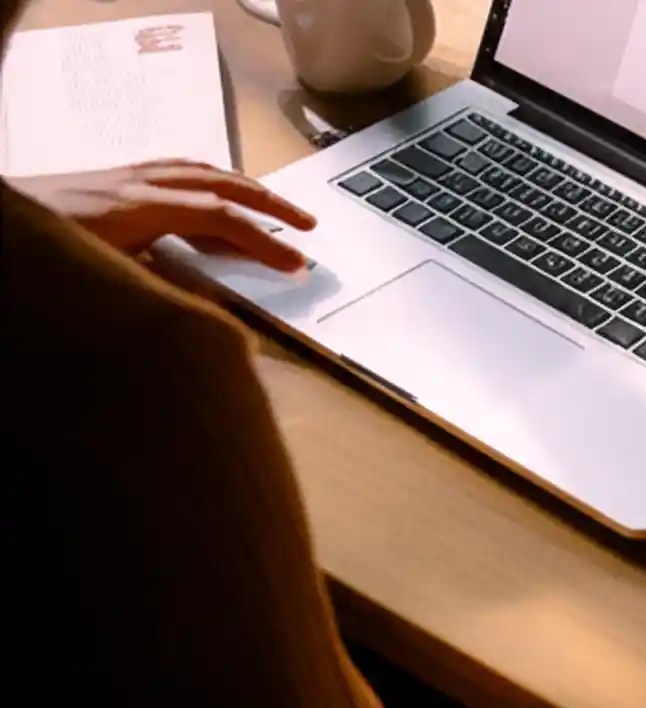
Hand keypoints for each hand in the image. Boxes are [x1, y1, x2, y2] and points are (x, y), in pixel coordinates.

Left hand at [10, 159, 315, 271]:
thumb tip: (208, 303)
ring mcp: (124, 176)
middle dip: (271, 204)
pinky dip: (210, 180)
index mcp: (138, 208)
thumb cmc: (39, 251)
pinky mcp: (111, 179)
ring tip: (274, 207)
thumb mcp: (103, 279)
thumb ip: (157, 289)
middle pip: (222, 183)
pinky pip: (176, 170)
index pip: (221, 219)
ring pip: (201, 170)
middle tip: (309, 224)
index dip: (264, 243)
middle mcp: (137, 183)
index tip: (296, 264)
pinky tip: (214, 195)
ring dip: (245, 187)